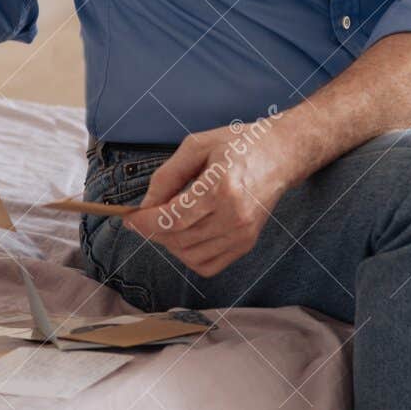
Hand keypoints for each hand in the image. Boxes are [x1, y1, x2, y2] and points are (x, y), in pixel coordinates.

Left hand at [123, 115, 298, 276]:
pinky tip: (185, 235)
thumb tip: (145, 205)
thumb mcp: (197, 146)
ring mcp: (243, 234)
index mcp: (221, 187)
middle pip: (179, 239)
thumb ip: (167, 176)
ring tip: (168, 222)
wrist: (281, 154)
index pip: (173, 218)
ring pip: (190, 256)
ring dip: (170, 244)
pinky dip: (189, 255)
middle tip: (144, 217)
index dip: (145, 222)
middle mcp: (234, 216)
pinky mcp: (246, 244)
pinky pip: (207, 265)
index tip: (130, 217)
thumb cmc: (239, 144)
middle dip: (153, 231)